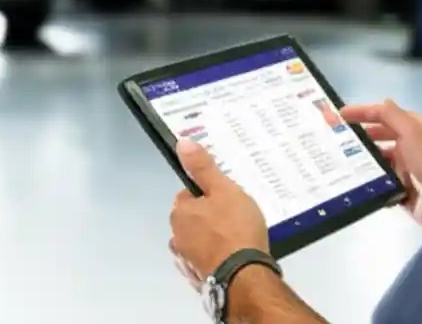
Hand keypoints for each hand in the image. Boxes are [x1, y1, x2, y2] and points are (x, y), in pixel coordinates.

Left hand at [169, 139, 269, 289]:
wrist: (245, 275)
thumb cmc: (235, 228)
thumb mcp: (224, 189)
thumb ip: (203, 167)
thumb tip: (183, 144)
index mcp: (180, 213)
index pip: (189, 195)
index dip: (209, 194)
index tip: (227, 198)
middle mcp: (177, 237)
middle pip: (194, 219)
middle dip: (210, 217)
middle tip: (237, 217)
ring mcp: (187, 261)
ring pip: (199, 241)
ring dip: (213, 239)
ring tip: (238, 238)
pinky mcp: (200, 278)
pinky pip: (207, 260)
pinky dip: (217, 257)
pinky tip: (234, 256)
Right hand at [342, 99, 421, 228]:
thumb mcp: (413, 131)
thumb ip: (395, 117)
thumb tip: (381, 102)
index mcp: (414, 130)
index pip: (385, 116)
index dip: (363, 113)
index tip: (340, 115)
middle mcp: (409, 147)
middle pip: (379, 139)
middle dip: (359, 137)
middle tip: (333, 140)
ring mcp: (406, 171)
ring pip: (378, 162)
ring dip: (361, 161)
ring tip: (337, 162)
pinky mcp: (402, 192)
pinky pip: (381, 185)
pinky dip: (369, 183)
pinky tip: (351, 183)